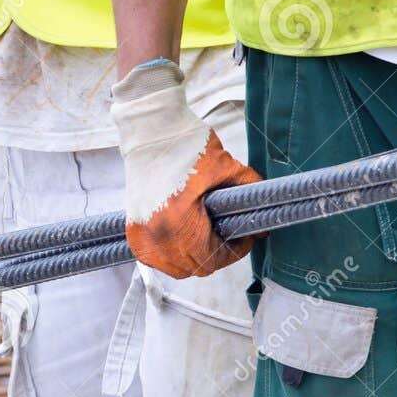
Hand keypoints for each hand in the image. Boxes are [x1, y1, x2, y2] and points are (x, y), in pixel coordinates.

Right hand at [112, 60, 260, 279]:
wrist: (151, 129)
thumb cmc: (186, 145)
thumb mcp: (227, 166)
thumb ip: (250, 191)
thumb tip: (264, 218)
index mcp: (179, 223)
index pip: (212, 258)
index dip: (235, 250)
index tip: (245, 235)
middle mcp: (156, 235)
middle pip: (194, 267)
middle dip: (216, 254)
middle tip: (229, 235)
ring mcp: (141, 233)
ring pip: (174, 267)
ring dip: (192, 258)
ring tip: (206, 236)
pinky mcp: (132, 228)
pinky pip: (155, 258)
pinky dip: (170, 255)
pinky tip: (184, 237)